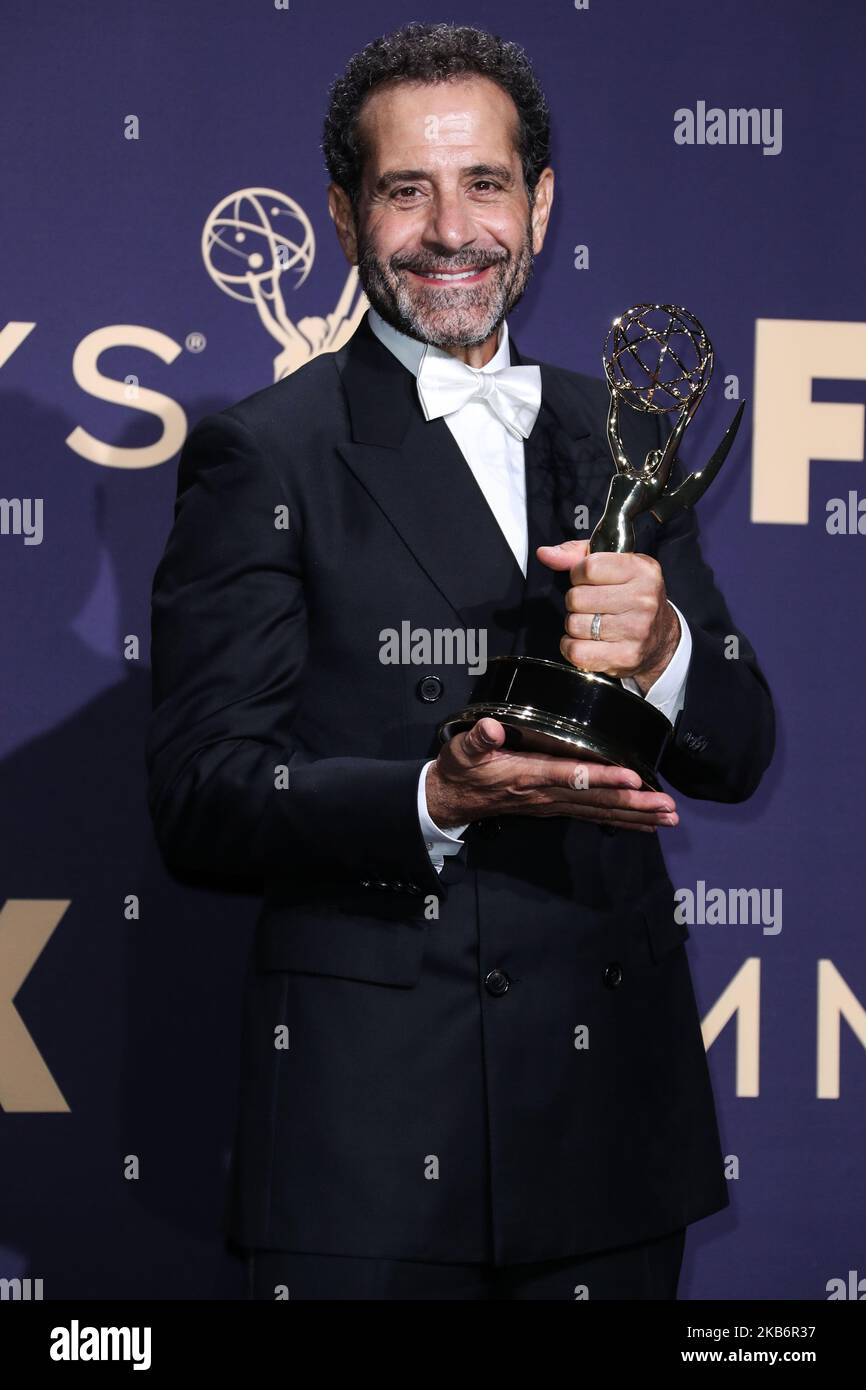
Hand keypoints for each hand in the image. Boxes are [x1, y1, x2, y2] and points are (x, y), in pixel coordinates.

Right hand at [426, 717, 678, 833]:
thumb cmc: (460, 769)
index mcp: (528, 776)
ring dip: (636, 815)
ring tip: (669, 818)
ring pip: (600, 813)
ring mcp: (552, 805)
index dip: (603, 777)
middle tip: (669, 808)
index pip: (572, 776)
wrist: (451, 800)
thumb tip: (491, 726)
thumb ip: (479, 737)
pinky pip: (593, 817)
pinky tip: (645, 823)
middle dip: (635, 804)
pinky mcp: (555, 808)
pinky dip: (621, 821)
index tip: (633, 778)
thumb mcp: (462, 750)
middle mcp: (546, 795)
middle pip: (597, 800)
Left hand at [537, 539, 678, 692]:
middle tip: (590, 605)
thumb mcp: (613, 565)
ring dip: (575, 625)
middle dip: (575, 602)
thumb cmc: (631, 596)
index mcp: (642, 570)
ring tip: (591, 623)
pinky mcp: (626, 656)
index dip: (578, 574)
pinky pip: (577, 651)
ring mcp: (636, 630)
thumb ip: (577, 555)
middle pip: (577, 598)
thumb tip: (544, 554)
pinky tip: (585, 641)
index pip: (589, 567)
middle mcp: (643, 599)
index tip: (586, 580)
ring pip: (574, 624)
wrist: (661, 638)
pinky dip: (572, 647)